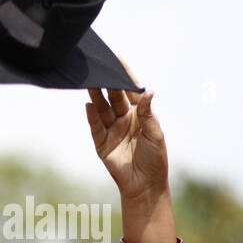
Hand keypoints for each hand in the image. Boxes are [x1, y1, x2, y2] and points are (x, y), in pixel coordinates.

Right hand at [86, 80, 168, 209]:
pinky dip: (91, 116)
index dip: (125, 75)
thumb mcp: (155, 133)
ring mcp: (112, 130)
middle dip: (108, 83)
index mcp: (140, 114)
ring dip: (96, 96)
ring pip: (102, 109)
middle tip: (100, 69)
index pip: (131, 90)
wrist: (144, 183)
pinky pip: (95, 127)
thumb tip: (148, 92)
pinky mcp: (102, 143)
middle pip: (114, 97)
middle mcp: (124, 119)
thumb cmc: (155, 158)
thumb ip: (147, 113)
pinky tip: (88, 105)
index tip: (118, 59)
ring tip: (90, 83)